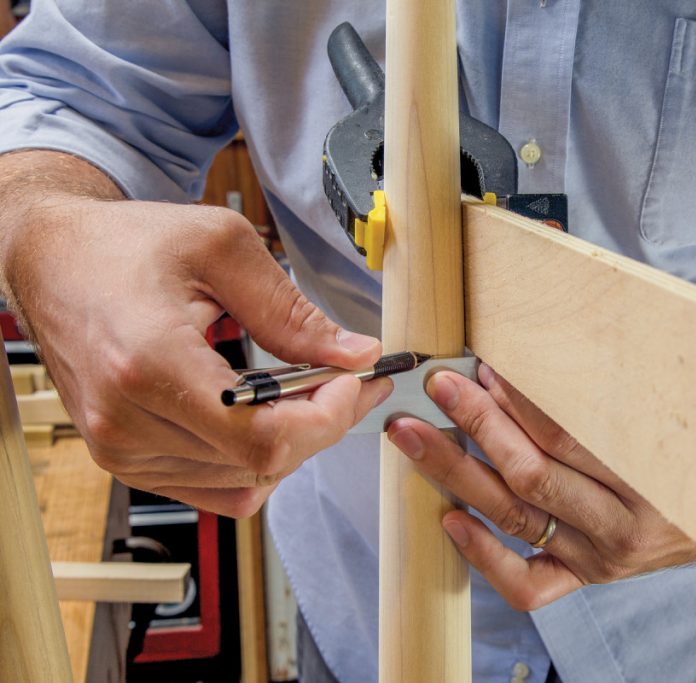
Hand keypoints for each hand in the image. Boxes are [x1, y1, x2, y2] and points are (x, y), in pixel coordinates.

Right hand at [0, 152, 390, 516]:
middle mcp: (126, 421)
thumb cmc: (125, 246)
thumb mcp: (221, 248)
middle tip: (351, 378)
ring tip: (312, 389)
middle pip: (262, 462)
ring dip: (293, 441)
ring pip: (245, 480)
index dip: (327, 417)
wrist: (53, 260)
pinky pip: (215, 488)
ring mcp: (121, 448)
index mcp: (148, 363)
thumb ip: (292, 311)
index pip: (263, 437)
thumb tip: (354, 354)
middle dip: (325, 422)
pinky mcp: (124, 458)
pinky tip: (270, 417)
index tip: (355, 381)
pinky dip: (256, 462)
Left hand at [386, 364, 695, 610]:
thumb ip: (606, 395)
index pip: (565, 437)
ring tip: (414, 437)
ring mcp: (599, 558)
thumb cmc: (690, 458)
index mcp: (646, 476)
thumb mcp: (667, 418)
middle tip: (436, 388)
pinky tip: (449, 520)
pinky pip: (527, 584)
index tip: (481, 367)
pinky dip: (484, 555)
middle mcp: (621, 524)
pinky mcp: (584, 579)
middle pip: (530, 476)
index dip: (516, 402)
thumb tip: (522, 364)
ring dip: (457, 474)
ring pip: (515, 518)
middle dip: (475, 427)